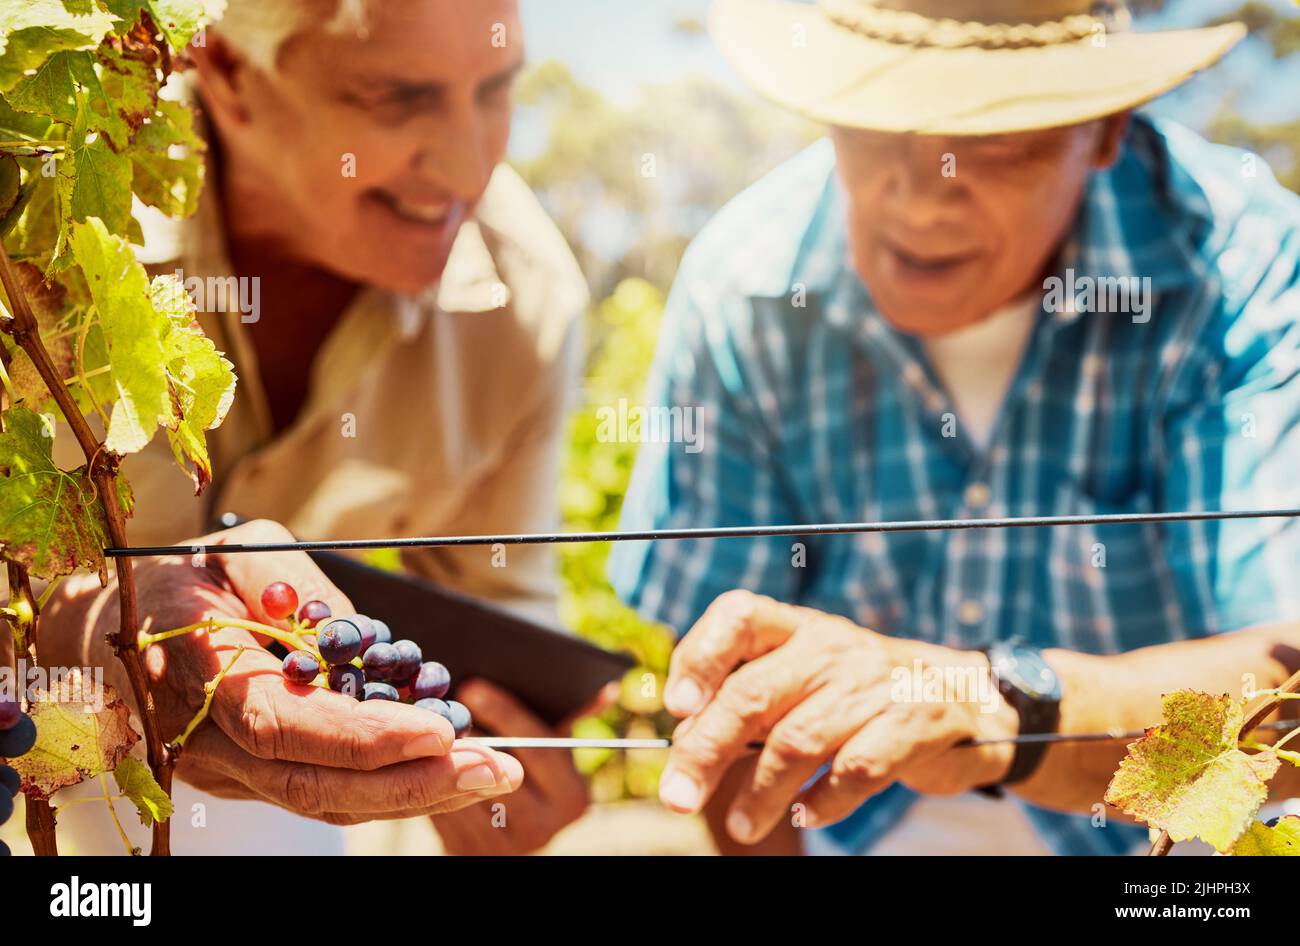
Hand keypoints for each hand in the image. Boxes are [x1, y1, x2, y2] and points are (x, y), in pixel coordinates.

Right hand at [45, 519, 524, 824]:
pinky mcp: (252, 778)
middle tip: (494, 770)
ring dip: (413, 794)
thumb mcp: (237, 548)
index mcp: (202, 674)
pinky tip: (446, 773)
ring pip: (323, 802)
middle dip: (411, 782)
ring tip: (488, 775)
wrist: (121, 629)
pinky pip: (323, 794)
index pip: (287, 725)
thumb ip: (287, 577)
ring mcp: (228, 770)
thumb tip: (346, 628)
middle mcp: (211, 741)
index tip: (438, 730)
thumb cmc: (188, 578)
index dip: (364, 738)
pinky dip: (389, 788)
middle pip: (314, 784)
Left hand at [432, 679, 588, 854]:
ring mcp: (505, 846)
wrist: (515, 832)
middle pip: (496, 771)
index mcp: (571, 796)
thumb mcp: (557, 750)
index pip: (537, 747)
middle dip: (464, 735)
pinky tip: (416, 756)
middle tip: (436, 703)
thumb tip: (607, 688)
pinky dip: (425, 781)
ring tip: (421, 724)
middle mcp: (544, 826)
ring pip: (463, 790)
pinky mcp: (469, 854)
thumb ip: (573, 718)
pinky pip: (441, 812)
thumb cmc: (536, 775)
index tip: (472, 687)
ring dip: (438, 757)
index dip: (503, 714)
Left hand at [657, 590, 1017, 844]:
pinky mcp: (912, 726)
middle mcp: (831, 648)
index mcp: (799, 627)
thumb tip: (686, 741)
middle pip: (754, 692)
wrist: (964, 697)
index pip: (739, 616)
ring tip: (739, 826)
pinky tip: (805, 815)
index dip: (700, 656)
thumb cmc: (859, 691)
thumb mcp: (805, 675)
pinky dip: (822, 801)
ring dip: (759, 791)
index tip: (677, 708)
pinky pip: (854, 771)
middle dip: (707, 748)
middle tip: (678, 794)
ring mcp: (873, 686)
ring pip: (797, 740)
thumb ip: (749, 698)